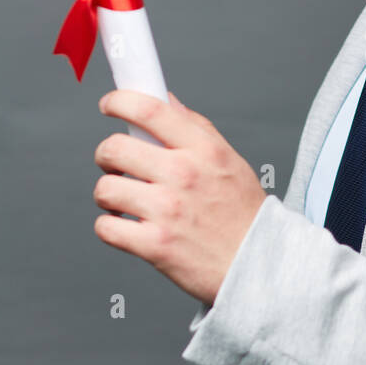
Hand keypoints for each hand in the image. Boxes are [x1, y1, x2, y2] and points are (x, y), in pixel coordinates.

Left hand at [93, 90, 267, 304]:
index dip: (119, 101)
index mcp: (203, 150)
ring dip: (107, 194)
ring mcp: (168, 212)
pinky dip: (110, 227)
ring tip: (122, 200)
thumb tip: (164, 99)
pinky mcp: (155, 246)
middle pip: (115, 148)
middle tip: (115, 164)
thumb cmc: (243, 213)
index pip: (149, 109)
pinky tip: (126, 226)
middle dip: (106, 155)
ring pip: (105, 189)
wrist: (259, 265)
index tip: (109, 105)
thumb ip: (194, 128)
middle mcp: (184, 175)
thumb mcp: (228, 160)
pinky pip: (106, 227)